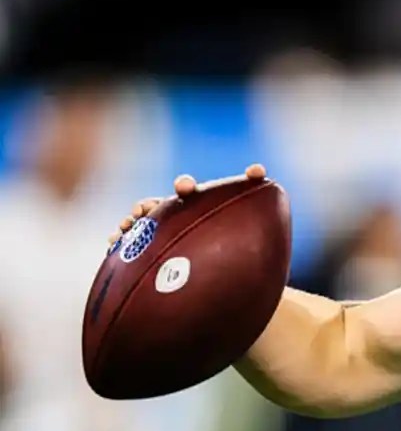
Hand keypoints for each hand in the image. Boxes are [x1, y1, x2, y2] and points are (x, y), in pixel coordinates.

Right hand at [107, 164, 265, 247]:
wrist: (219, 262)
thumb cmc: (229, 232)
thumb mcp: (241, 215)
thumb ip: (250, 189)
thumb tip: (259, 169)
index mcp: (194, 203)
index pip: (187, 190)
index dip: (184, 186)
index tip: (184, 188)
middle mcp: (172, 214)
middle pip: (154, 206)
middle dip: (145, 207)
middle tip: (140, 213)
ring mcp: (159, 232)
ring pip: (138, 225)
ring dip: (128, 223)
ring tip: (123, 229)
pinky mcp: (148, 250)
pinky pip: (130, 247)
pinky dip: (119, 243)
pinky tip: (111, 246)